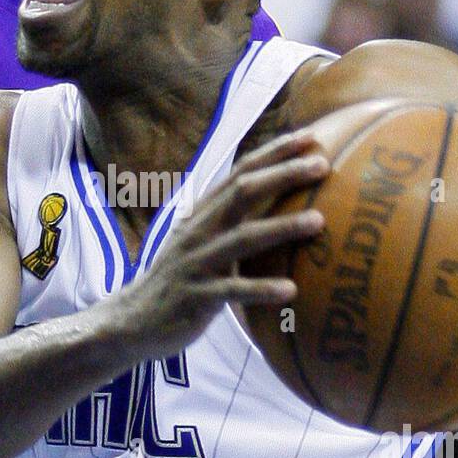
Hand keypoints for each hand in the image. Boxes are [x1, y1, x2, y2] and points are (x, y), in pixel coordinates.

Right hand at [116, 127, 328, 362]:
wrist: (133, 320)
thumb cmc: (180, 280)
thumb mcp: (201, 243)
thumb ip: (231, 224)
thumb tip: (277, 208)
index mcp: (203, 214)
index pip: (241, 172)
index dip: (275, 152)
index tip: (311, 136)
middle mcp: (199, 230)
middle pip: (243, 192)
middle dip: (283, 175)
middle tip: (323, 164)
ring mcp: (197, 262)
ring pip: (242, 238)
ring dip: (282, 226)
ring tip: (318, 221)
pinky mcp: (197, 296)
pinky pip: (232, 290)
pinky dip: (261, 289)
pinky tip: (290, 290)